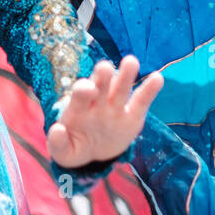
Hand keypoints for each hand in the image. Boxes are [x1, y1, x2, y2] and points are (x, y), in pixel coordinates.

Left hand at [47, 56, 161, 168]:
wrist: (91, 153)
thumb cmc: (74, 148)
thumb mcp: (63, 152)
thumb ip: (57, 143)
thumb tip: (57, 130)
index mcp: (77, 109)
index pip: (79, 96)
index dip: (83, 90)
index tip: (88, 88)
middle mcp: (96, 104)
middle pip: (100, 86)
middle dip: (102, 76)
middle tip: (105, 66)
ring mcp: (114, 109)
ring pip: (120, 89)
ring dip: (125, 75)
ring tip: (131, 61)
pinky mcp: (132, 117)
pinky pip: (141, 102)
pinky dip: (149, 90)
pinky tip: (157, 78)